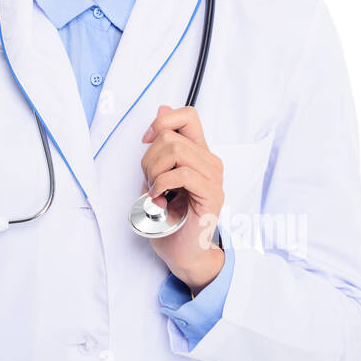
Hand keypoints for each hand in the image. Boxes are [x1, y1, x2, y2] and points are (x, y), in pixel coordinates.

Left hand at [139, 104, 224, 291]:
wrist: (181, 252)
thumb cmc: (170, 216)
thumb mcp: (158, 173)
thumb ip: (163, 143)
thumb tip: (163, 108)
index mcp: (199, 153)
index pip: (188, 115)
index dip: (163, 121)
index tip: (146, 141)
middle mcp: (210, 162)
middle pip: (170, 136)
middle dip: (148, 159)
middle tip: (149, 183)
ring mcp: (213, 178)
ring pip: (175, 151)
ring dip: (154, 172)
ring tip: (155, 192)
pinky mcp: (211, 195)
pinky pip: (182, 174)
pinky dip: (162, 184)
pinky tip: (159, 198)